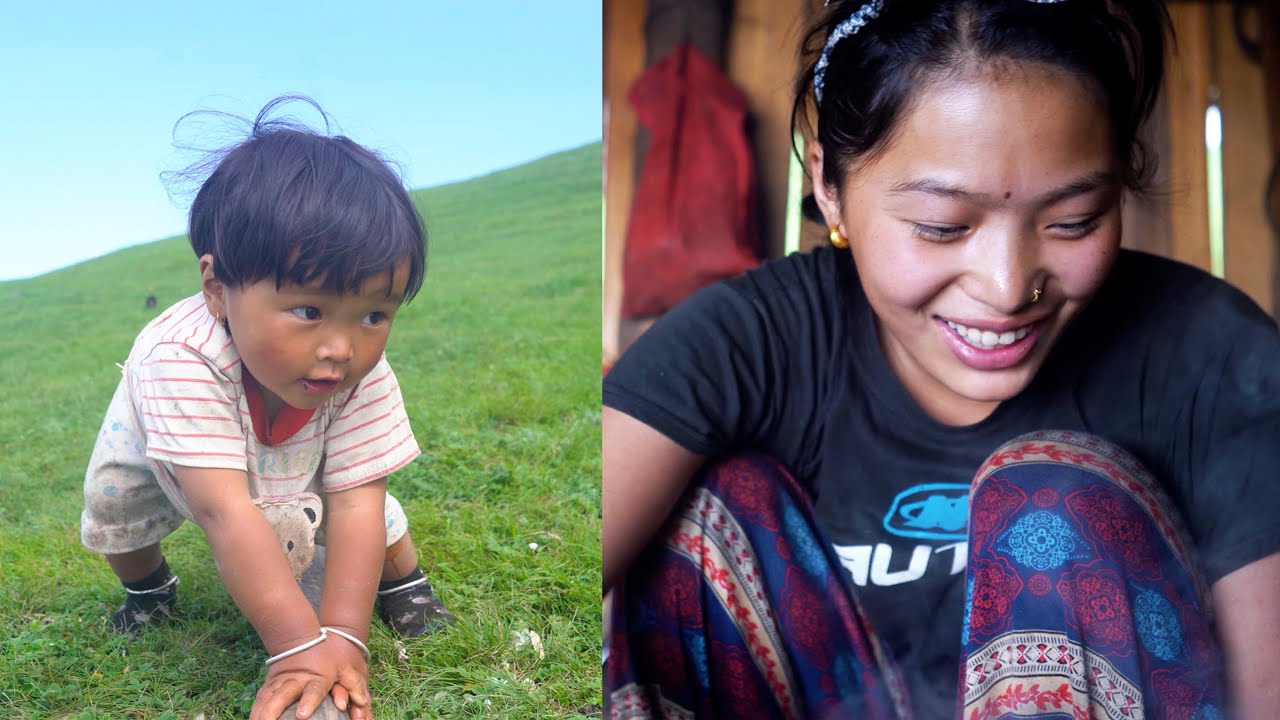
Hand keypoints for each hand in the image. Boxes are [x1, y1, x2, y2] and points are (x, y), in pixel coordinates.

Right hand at [249, 637, 368, 719]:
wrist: (299, 638)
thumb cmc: (326, 657)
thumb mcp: (344, 667)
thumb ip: (354, 685)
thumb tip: (363, 704)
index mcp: (317, 677)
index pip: (314, 690)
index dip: (308, 701)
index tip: (303, 715)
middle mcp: (296, 680)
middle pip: (282, 695)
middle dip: (273, 711)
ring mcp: (280, 682)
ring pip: (267, 698)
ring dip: (260, 714)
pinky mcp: (269, 684)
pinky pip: (260, 699)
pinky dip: (254, 711)